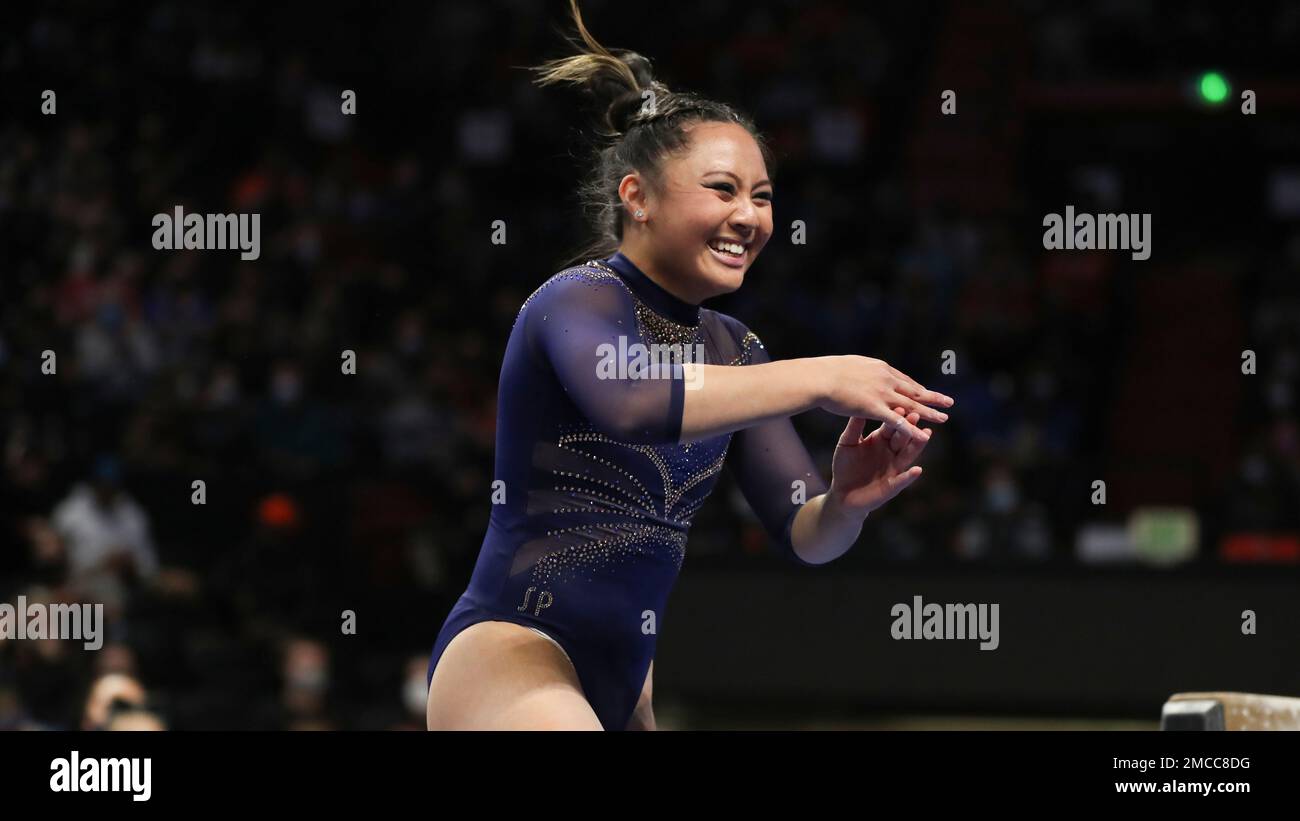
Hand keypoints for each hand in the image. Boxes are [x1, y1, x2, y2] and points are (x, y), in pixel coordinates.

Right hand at [818, 356, 952, 438]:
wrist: (819, 377)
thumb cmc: (825, 372)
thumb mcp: (848, 366)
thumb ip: (858, 371)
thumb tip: (857, 369)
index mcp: (880, 369)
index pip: (903, 380)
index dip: (916, 388)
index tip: (926, 393)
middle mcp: (886, 379)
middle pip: (914, 390)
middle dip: (932, 397)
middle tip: (949, 402)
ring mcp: (882, 393)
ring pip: (912, 405)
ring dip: (929, 412)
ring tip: (945, 417)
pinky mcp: (875, 408)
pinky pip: (898, 421)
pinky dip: (911, 428)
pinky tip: (923, 435)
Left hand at [826, 407, 932, 517]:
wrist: (842, 493)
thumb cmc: (845, 466)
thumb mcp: (847, 443)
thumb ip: (854, 426)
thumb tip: (859, 403)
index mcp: (881, 439)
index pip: (892, 424)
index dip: (896, 416)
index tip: (901, 403)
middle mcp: (891, 452)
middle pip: (903, 437)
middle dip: (910, 427)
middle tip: (916, 414)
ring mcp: (893, 469)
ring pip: (908, 455)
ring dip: (917, 446)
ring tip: (926, 435)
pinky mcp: (892, 486)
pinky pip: (902, 480)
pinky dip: (909, 476)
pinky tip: (917, 470)